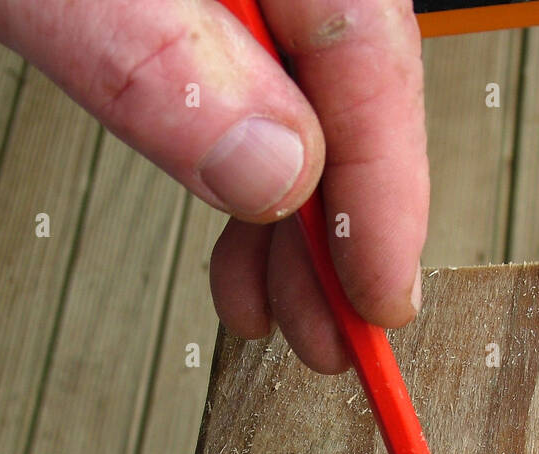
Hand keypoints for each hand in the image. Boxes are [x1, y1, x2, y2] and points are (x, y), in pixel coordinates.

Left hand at [0, 0, 428, 371]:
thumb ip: (154, 61)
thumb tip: (271, 166)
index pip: (363, 50)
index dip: (383, 192)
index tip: (381, 298)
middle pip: (344, 93)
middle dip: (339, 231)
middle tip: (332, 337)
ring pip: (301, 112)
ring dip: (293, 229)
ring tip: (278, 314)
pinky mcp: (191, 15)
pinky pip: (247, 106)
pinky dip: (246, 190)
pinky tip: (241, 248)